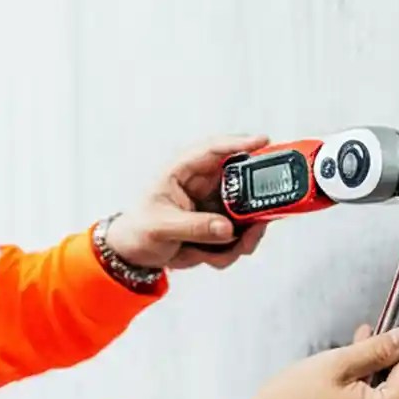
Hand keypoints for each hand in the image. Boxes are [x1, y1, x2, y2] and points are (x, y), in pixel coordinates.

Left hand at [104, 134, 271, 269]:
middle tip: (259, 223)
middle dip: (253, 204)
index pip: (213, 149)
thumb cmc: (139, 230)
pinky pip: (238, 236)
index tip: (264, 142)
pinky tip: (207, 256)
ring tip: (226, 251)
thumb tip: (227, 228)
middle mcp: (204, 183)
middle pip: (243, 181)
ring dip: (241, 236)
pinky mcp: (220, 224)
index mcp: (183, 171)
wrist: (135, 254)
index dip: (240, 143)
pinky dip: (230, 250)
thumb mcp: (161, 227)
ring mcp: (215, 204)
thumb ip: (194, 227)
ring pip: (246, 214)